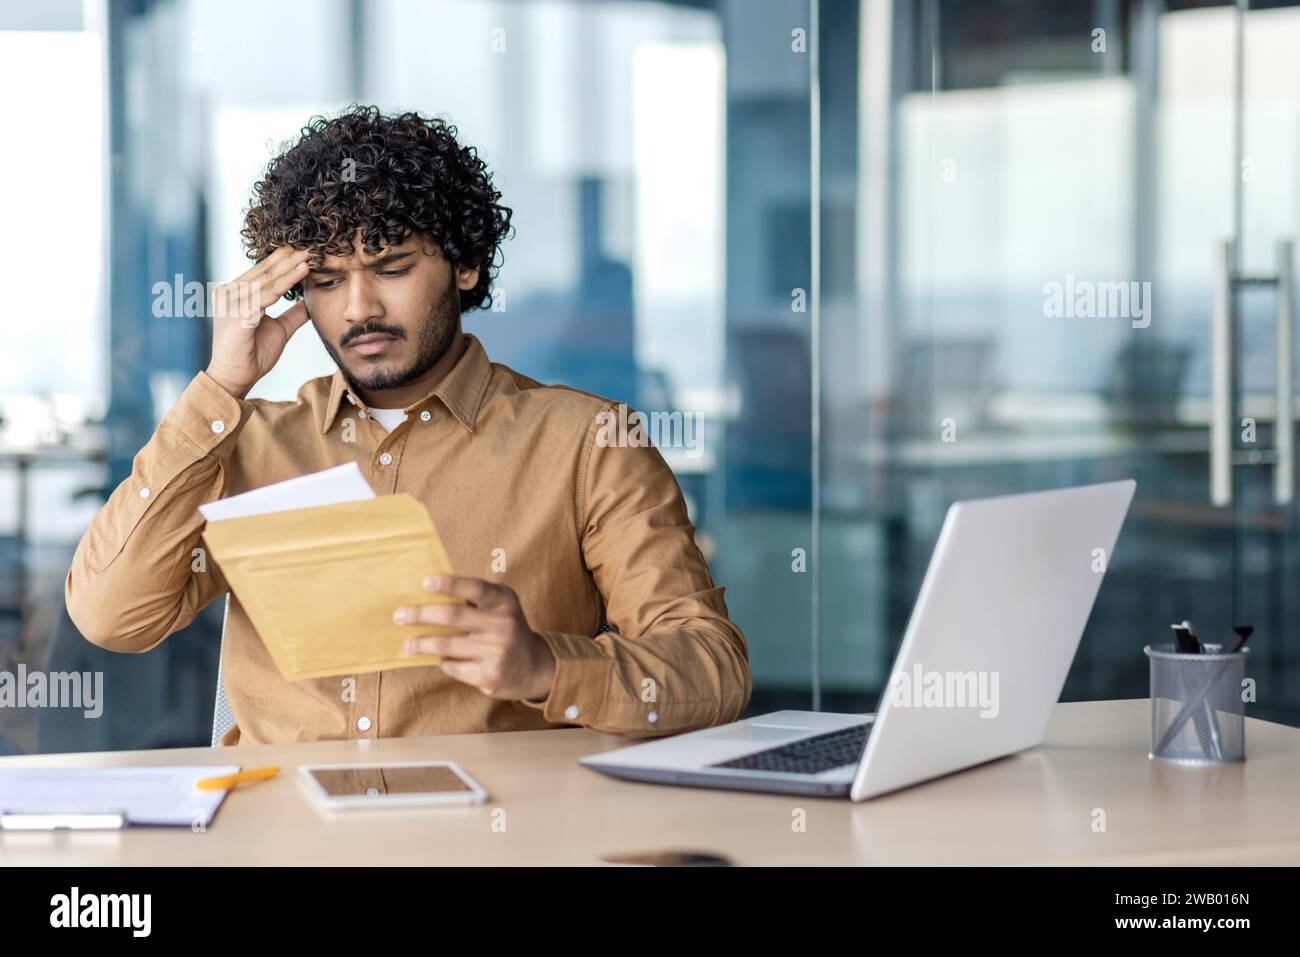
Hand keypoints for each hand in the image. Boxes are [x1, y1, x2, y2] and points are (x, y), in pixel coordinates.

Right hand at [205, 245, 313, 398]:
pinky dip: (284, 284)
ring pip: (266, 281)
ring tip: (309, 256)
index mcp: (235, 294)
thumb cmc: (252, 354)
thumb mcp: (279, 329)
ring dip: (290, 267)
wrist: (236, 378)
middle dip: (289, 257)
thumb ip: (293, 314)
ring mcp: (230, 303)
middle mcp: (229, 293)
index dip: (285, 261)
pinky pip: (264, 296)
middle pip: (263, 271)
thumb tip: (310, 302)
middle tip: (311, 244)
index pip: (262, 272)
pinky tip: (300, 273)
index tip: (306, 249)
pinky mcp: (236, 315)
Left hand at [394, 575, 556, 702]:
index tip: (425, 581)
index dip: (450, 584)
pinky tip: (440, 659)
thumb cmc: (506, 629)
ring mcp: (496, 652)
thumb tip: (427, 593)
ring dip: (422, 644)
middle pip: (454, 615)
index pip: (476, 588)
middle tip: (399, 615)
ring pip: (447, 646)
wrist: (534, 667)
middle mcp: (503, 625)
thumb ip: (475, 598)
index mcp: (504, 601)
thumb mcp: (501, 607)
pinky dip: (443, 661)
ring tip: (407, 643)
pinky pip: (453, 667)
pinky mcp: (490, 675)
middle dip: (421, 614)